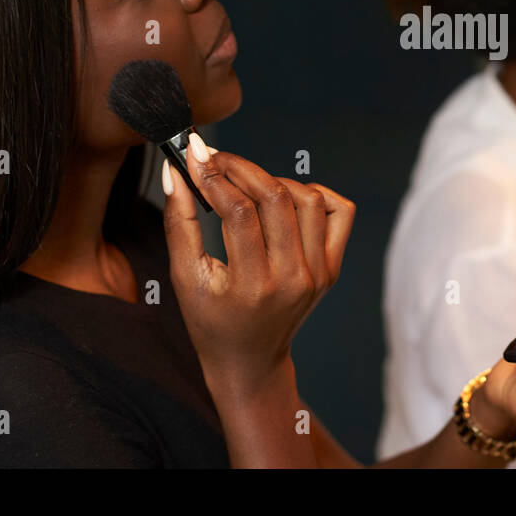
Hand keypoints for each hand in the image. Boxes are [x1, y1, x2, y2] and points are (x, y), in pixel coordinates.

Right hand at [160, 133, 354, 399]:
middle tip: (215, 159)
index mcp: (253, 286)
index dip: (213, 177)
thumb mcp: (185, 278)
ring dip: (273, 180)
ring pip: (307, 199)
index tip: (194, 155)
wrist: (250, 360)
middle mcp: (293, 278)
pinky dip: (315, 194)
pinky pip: (339, 212)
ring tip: (244, 183)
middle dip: (241, 168)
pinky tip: (286, 197)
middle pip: (275, 198)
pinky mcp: (332, 267)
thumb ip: (179, 224)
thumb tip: (176, 173)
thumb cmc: (211, 321)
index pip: (239, 212)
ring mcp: (319, 273)